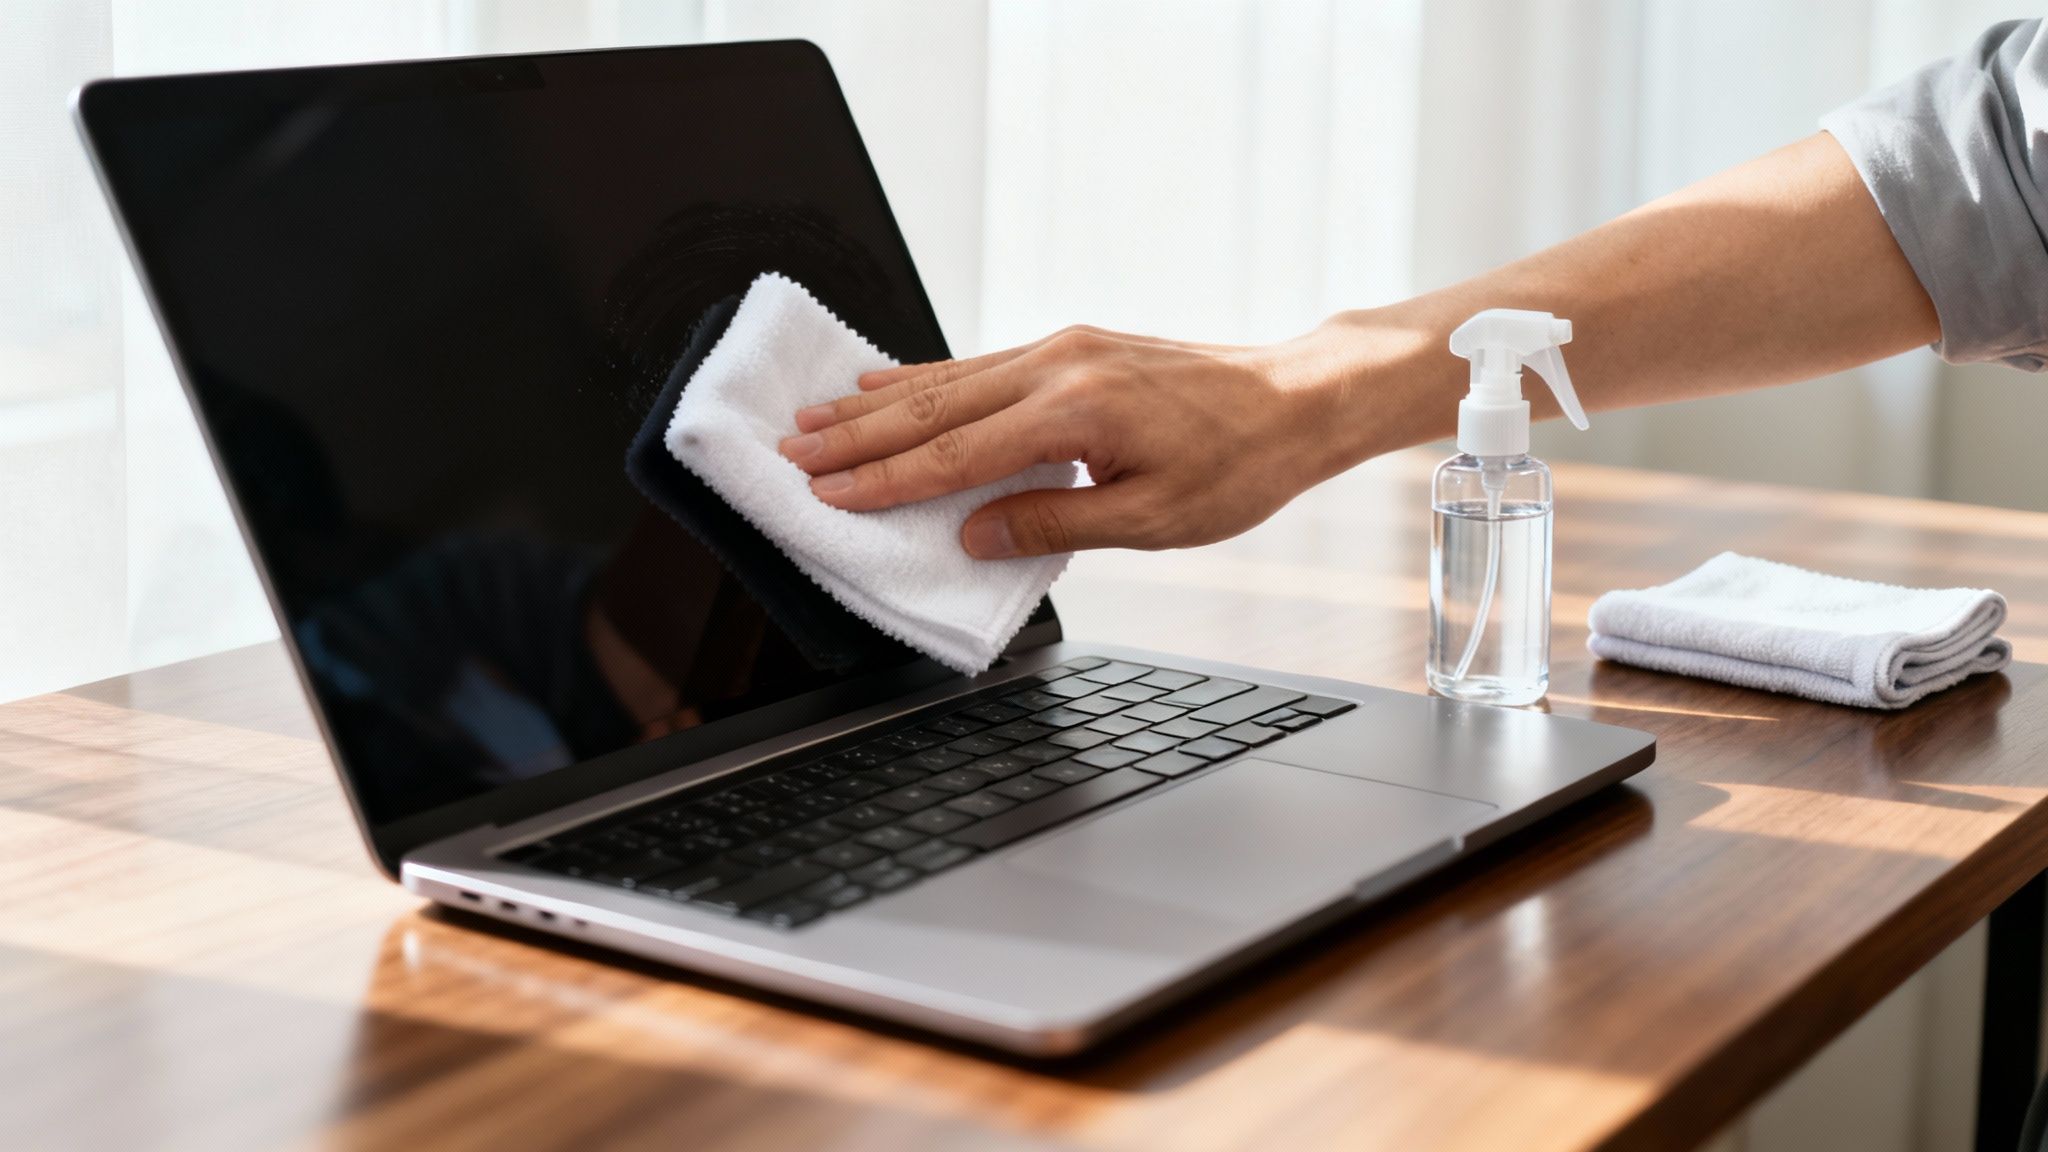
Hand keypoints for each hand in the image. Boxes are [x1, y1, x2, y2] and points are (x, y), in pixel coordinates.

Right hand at [776, 325, 1373, 557]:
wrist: (1298, 399)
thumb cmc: (1239, 466)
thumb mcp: (1155, 520)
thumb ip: (1056, 524)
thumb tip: (973, 536)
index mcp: (1076, 412)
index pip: (955, 456)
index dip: (884, 480)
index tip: (826, 493)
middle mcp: (1059, 367)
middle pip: (935, 407)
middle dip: (857, 435)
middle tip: (790, 453)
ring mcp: (1064, 348)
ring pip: (949, 378)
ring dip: (877, 402)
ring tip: (816, 417)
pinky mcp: (1074, 346)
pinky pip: (980, 364)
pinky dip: (925, 377)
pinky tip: (887, 382)